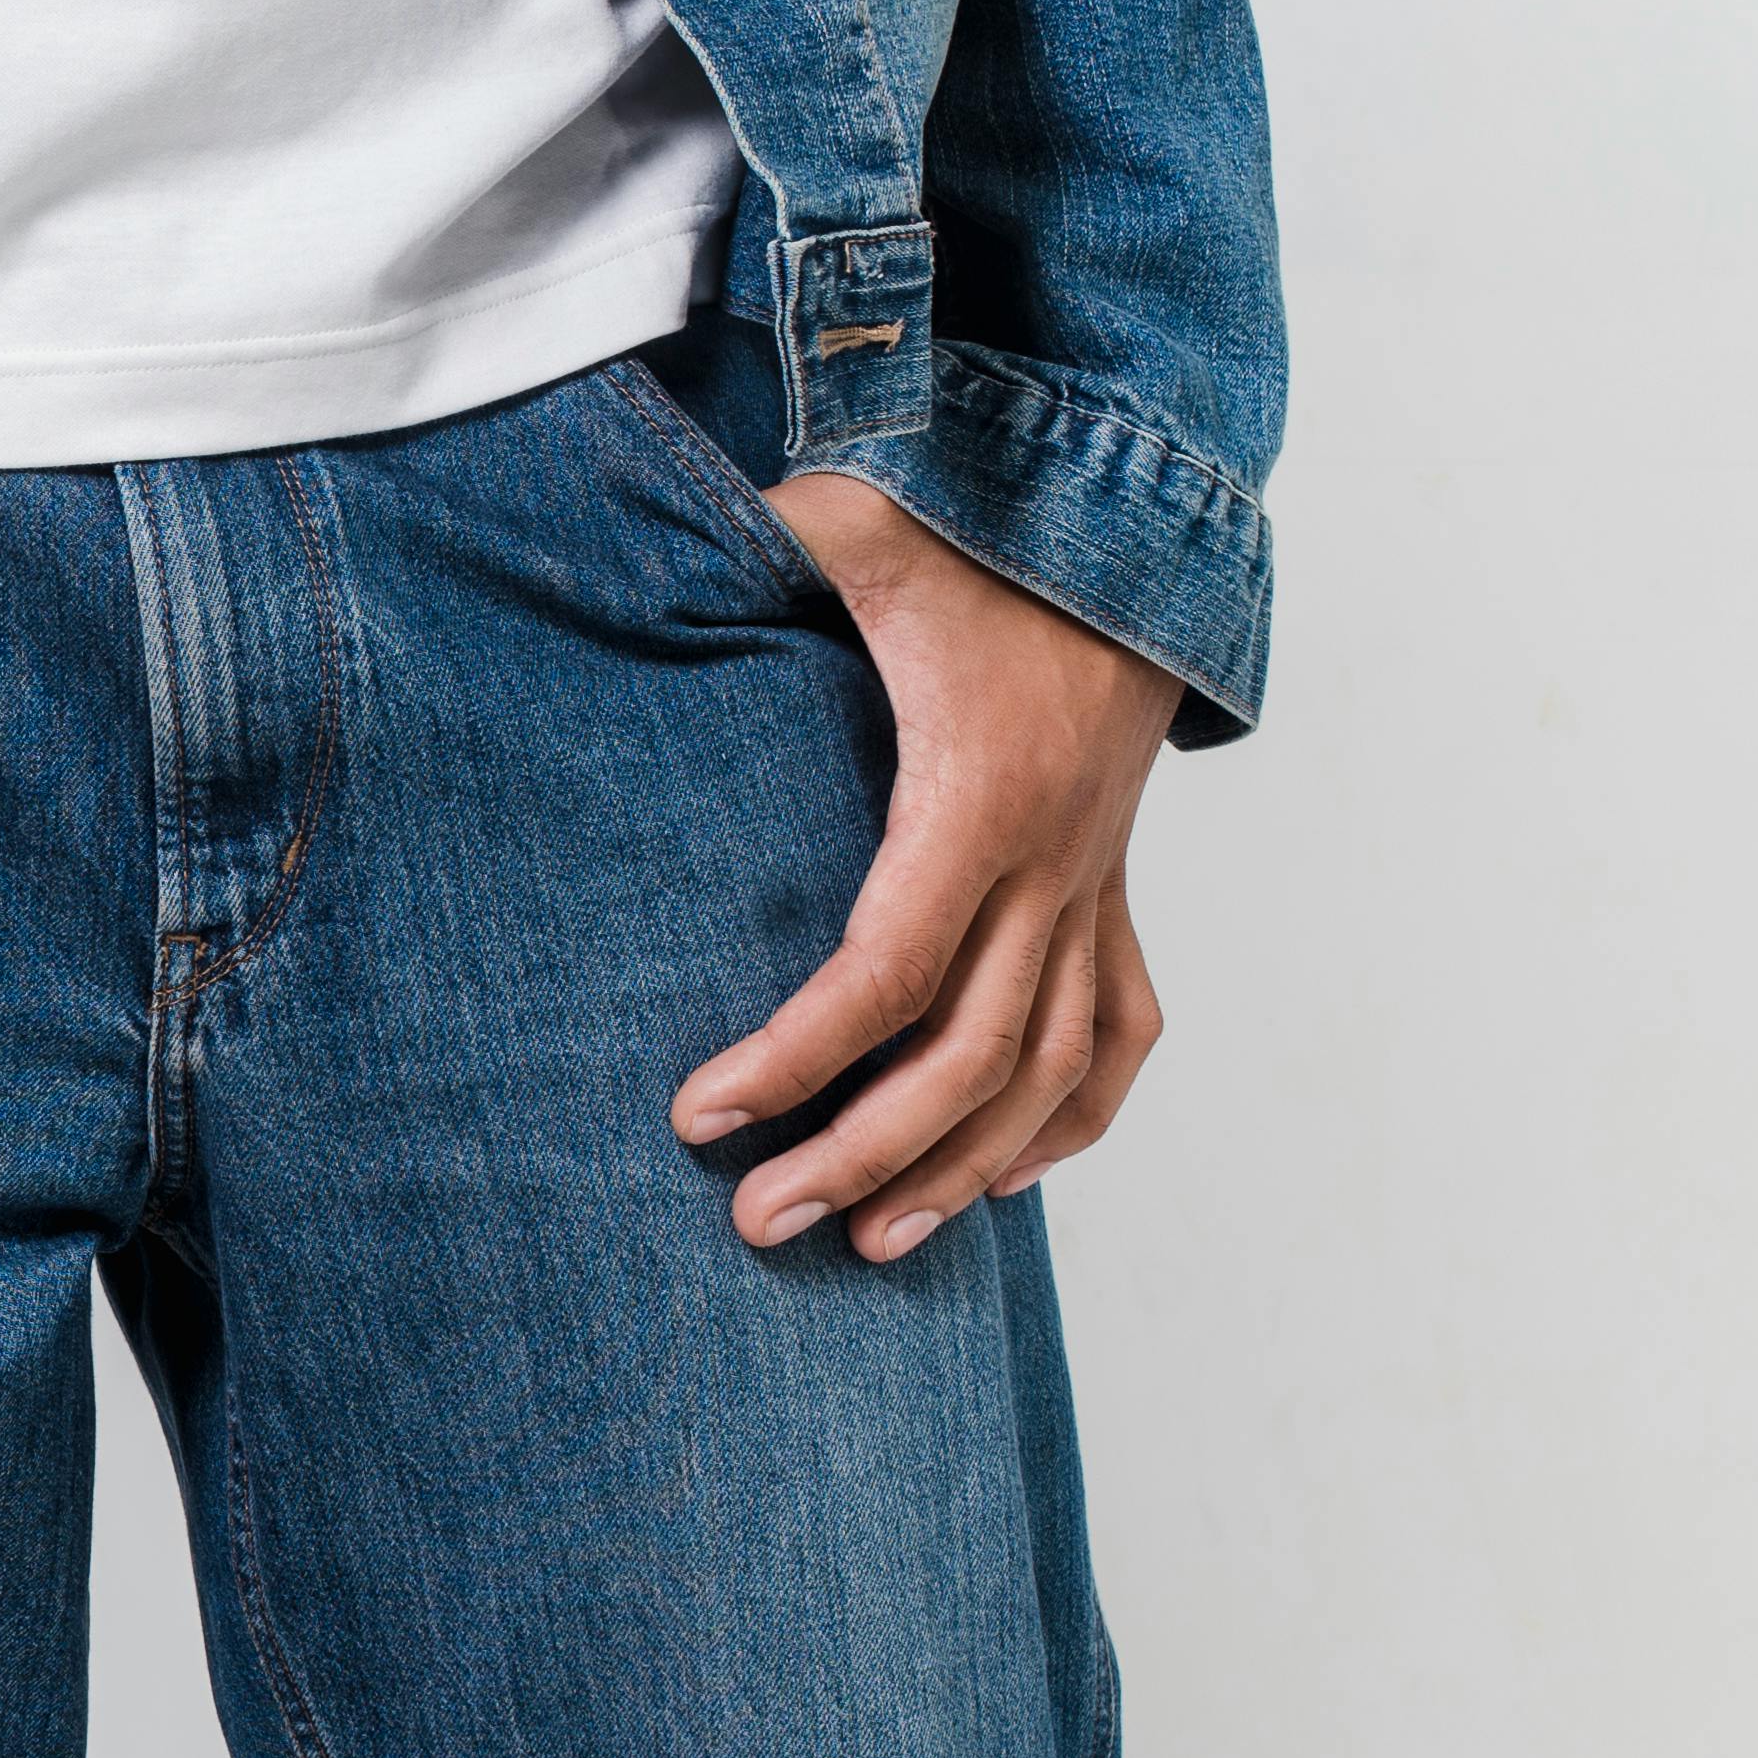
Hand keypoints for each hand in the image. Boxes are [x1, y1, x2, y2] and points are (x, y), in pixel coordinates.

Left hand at [670, 475, 1179, 1261]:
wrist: (1133, 514)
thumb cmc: (975, 522)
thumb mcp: (853, 518)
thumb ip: (748, 539)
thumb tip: (625, 543)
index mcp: (978, 792)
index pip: (886, 970)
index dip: (795, 1056)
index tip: (699, 1114)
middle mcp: (1054, 858)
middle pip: (969, 1055)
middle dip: (863, 1153)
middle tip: (758, 1223)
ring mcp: (1096, 879)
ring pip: (1052, 1066)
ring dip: (964, 1167)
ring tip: (870, 1243)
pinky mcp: (1114, 881)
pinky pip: (1120, 1025)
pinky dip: (1072, 1115)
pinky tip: (1003, 1178)